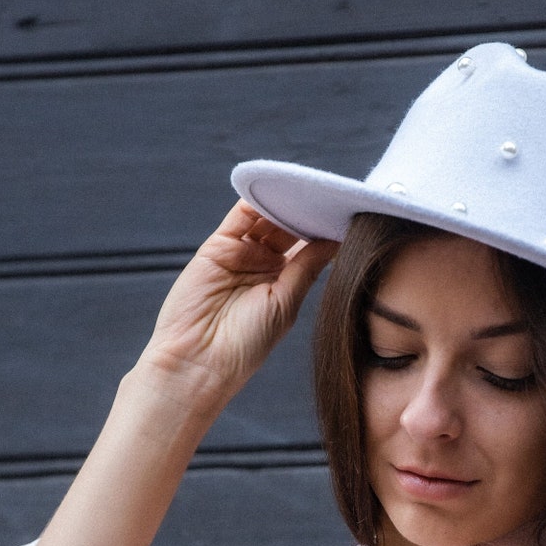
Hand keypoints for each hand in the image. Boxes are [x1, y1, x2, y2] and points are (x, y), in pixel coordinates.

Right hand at [137, 201, 336, 402]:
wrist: (200, 359)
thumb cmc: (246, 344)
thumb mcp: (285, 303)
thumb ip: (306, 267)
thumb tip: (335, 240)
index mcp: (283, 283)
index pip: (307, 247)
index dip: (323, 230)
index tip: (345, 211)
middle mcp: (262, 267)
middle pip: (287, 228)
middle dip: (304, 211)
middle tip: (327, 193)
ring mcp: (239, 255)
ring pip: (265, 219)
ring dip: (283, 202)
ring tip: (306, 187)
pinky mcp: (217, 246)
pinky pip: (239, 217)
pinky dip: (254, 200)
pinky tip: (275, 187)